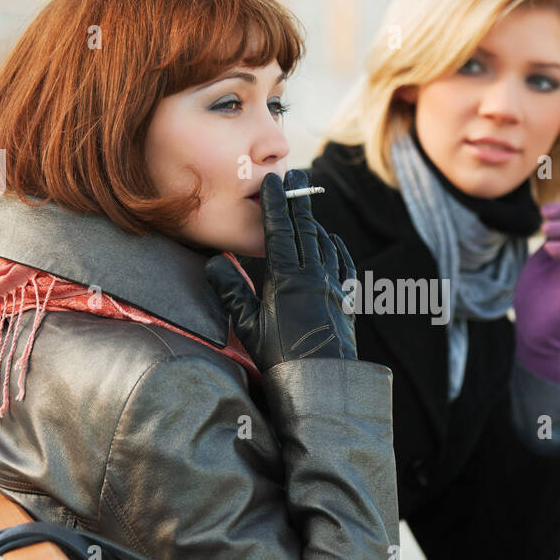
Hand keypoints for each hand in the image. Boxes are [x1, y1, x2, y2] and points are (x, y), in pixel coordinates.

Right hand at [205, 169, 358, 369]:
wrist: (322, 384)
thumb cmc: (280, 358)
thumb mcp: (248, 325)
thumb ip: (231, 291)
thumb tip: (213, 261)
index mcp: (286, 277)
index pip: (279, 230)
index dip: (275, 203)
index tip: (273, 181)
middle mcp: (314, 275)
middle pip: (305, 229)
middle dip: (298, 201)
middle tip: (297, 174)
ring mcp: (333, 286)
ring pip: (326, 245)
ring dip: (316, 223)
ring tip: (308, 208)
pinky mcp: (346, 301)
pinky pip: (345, 266)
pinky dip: (338, 249)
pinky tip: (334, 243)